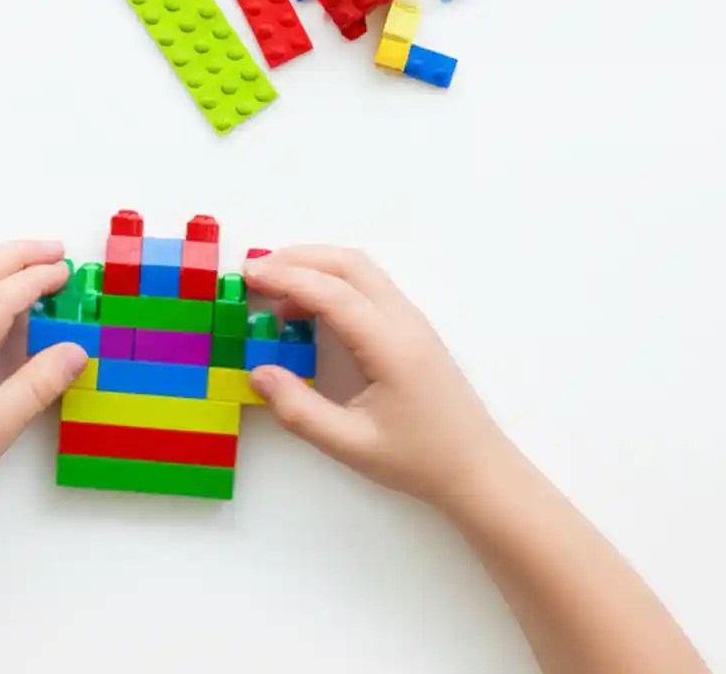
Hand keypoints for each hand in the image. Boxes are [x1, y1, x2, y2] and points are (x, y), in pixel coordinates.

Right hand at [245, 246, 516, 505]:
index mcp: (390, 345)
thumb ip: (300, 410)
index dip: (287, 277)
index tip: (248, 275)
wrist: (477, 467)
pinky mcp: (412, 330)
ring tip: (274, 287)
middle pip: (350, 264)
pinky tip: (308, 309)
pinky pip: (369, 289)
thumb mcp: (351, 444)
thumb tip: (258, 373)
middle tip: (255, 273)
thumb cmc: (418, 460)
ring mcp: (412, 321)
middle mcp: (404, 321)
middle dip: (299, 258)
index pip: (332, 292)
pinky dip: (333, 283)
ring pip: (362, 271)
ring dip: (317, 267)